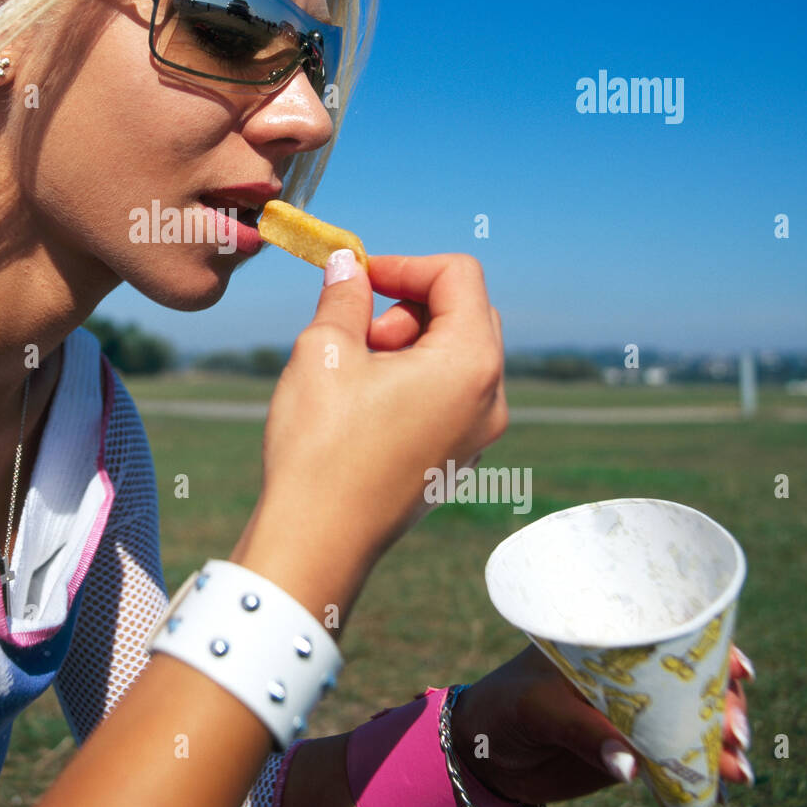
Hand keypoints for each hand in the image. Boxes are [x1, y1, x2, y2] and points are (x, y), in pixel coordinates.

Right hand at [251, 252, 507, 575]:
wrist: (317, 542)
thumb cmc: (320, 445)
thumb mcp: (323, 350)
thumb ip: (344, 296)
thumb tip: (347, 264)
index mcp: (470, 364)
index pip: (458, 276)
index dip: (405, 264)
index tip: (359, 278)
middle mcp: (490, 400)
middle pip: (465, 314)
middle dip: (408, 307)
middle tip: (358, 337)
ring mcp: (479, 436)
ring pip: (457, 357)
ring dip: (409, 345)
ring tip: (355, 375)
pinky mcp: (458, 460)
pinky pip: (449, 397)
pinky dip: (414, 382)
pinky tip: (363, 406)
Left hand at [450, 641, 755, 806]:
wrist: (483, 752)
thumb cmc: (504, 707)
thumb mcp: (537, 710)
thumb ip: (583, 733)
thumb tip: (631, 768)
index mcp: (605, 644)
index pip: (666, 636)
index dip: (710, 648)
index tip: (738, 668)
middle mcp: (627, 674)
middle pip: (691, 681)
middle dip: (723, 703)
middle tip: (734, 733)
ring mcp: (634, 713)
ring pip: (691, 723)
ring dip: (720, 743)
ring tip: (735, 769)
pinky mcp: (633, 752)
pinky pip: (678, 760)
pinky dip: (702, 773)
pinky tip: (724, 788)